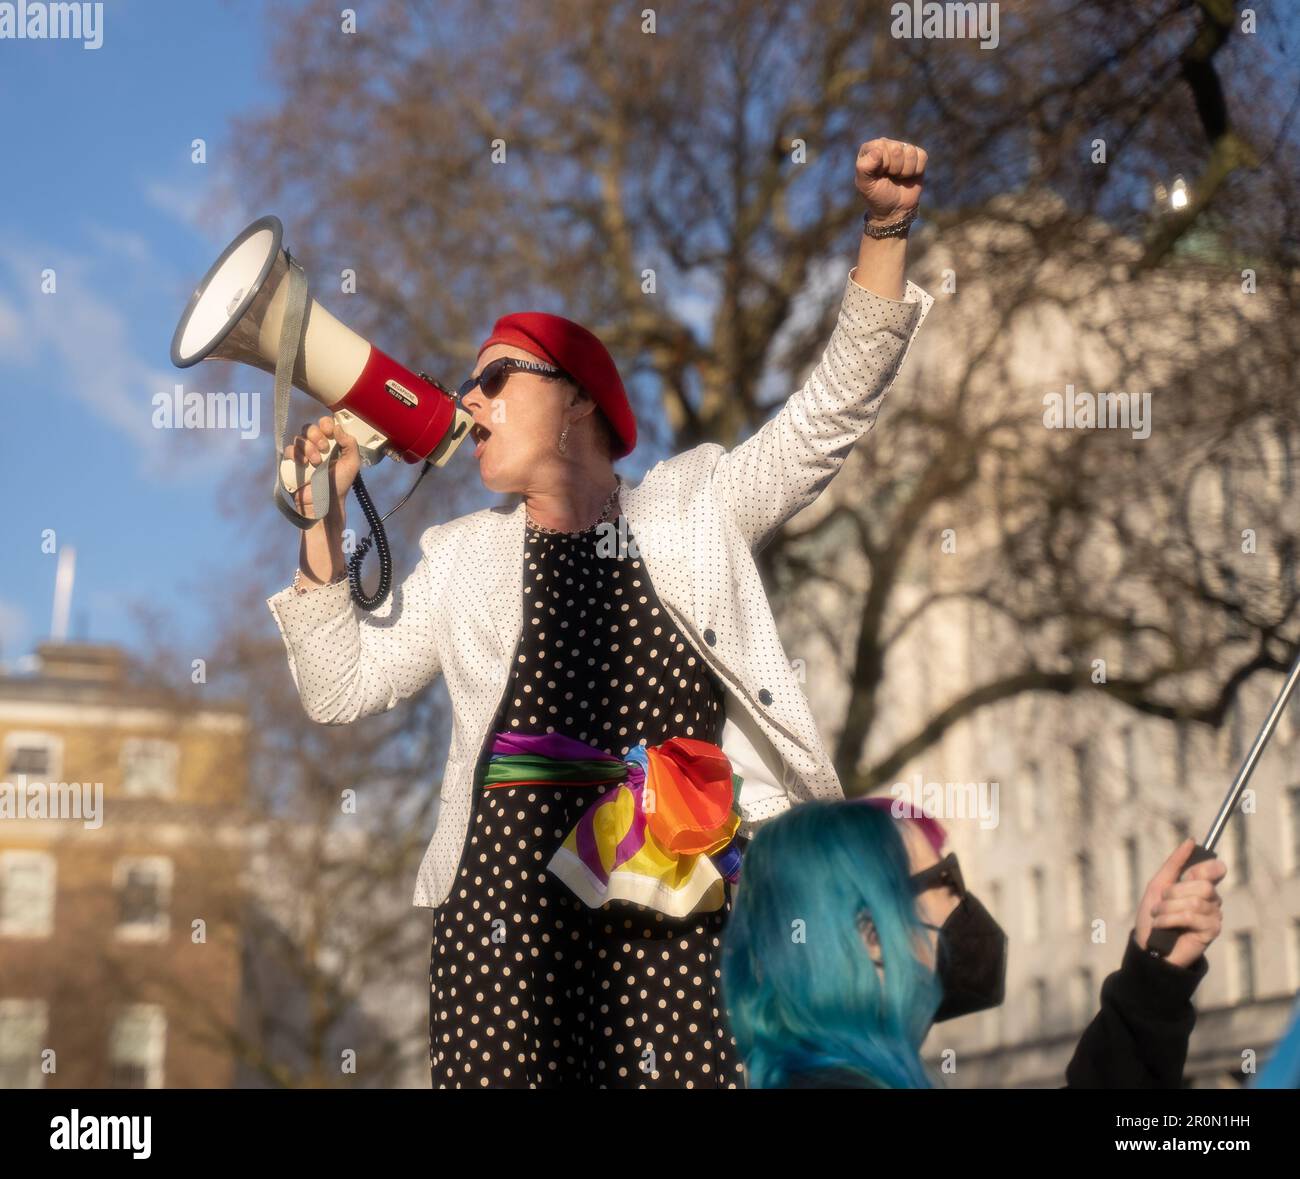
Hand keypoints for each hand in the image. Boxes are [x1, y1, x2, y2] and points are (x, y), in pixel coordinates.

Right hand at [283, 414, 359, 525]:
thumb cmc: (340, 483)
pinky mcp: (292, 463)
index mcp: (331, 443)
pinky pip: (289, 450)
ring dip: (309, 448)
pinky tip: (304, 464)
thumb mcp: (352, 463)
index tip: (330, 432)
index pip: (325, 424)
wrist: (325, 502)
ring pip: (299, 438)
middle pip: (310, 428)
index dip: (326, 424)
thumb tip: (338, 427)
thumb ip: (350, 443)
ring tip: (316, 462)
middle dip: (317, 435)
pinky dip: (296, 454)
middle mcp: (316, 446)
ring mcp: (303, 454)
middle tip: (324, 448)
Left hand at [856, 137, 926, 224]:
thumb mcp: (865, 185)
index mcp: (870, 148)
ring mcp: (903, 148)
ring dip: (905, 171)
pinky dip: (916, 171)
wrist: (894, 209)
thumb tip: (877, 151)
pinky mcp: (917, 154)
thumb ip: (864, 167)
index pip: (881, 148)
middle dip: (895, 169)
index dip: (882, 166)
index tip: (879, 175)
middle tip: (889, 177)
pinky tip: (908, 176)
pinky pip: (922, 157)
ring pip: (910, 153)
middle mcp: (886, 144)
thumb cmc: (877, 195)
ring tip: (898, 177)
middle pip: (897, 149)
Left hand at [1135, 839, 1226, 968]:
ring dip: (1167, 908)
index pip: (1215, 869)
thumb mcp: (1158, 885)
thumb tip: (1190, 840)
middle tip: (1161, 903)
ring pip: (1195, 901)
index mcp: (1199, 886)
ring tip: (1158, 916)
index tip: (1186, 874)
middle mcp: (1211, 899)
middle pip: (1202, 884)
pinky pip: (1192, 916)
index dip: (1204, 868)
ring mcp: (1213, 915)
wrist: (1147, 946)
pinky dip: (1170, 919)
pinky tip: (1162, 926)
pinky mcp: (1211, 931)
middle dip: (1173, 892)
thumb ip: (1174, 863)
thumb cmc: (1152, 916)